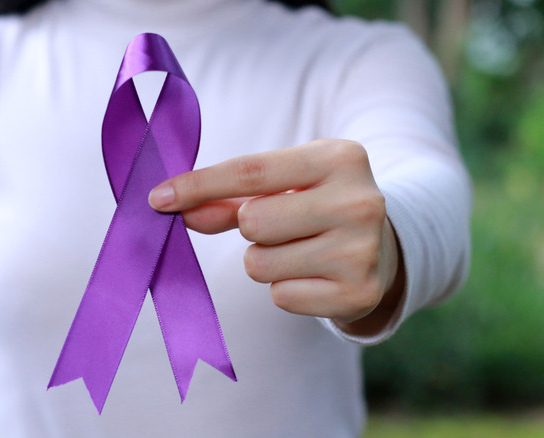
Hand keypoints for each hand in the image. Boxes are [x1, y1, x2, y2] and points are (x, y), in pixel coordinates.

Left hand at [149, 139, 404, 335]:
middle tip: (282, 225)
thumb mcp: (285, 185)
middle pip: (252, 222)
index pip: (251, 171)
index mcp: (339, 158)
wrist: (384, 246)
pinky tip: (313, 274)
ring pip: (260, 263)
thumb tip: (171, 205)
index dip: (198, 185)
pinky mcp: (358, 293)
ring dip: (265, 261)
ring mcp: (363, 250)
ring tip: (299, 249)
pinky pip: (280, 296)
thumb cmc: (318, 205)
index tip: (158, 198)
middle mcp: (359, 201)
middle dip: (251, 228)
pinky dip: (285, 288)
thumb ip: (227, 196)